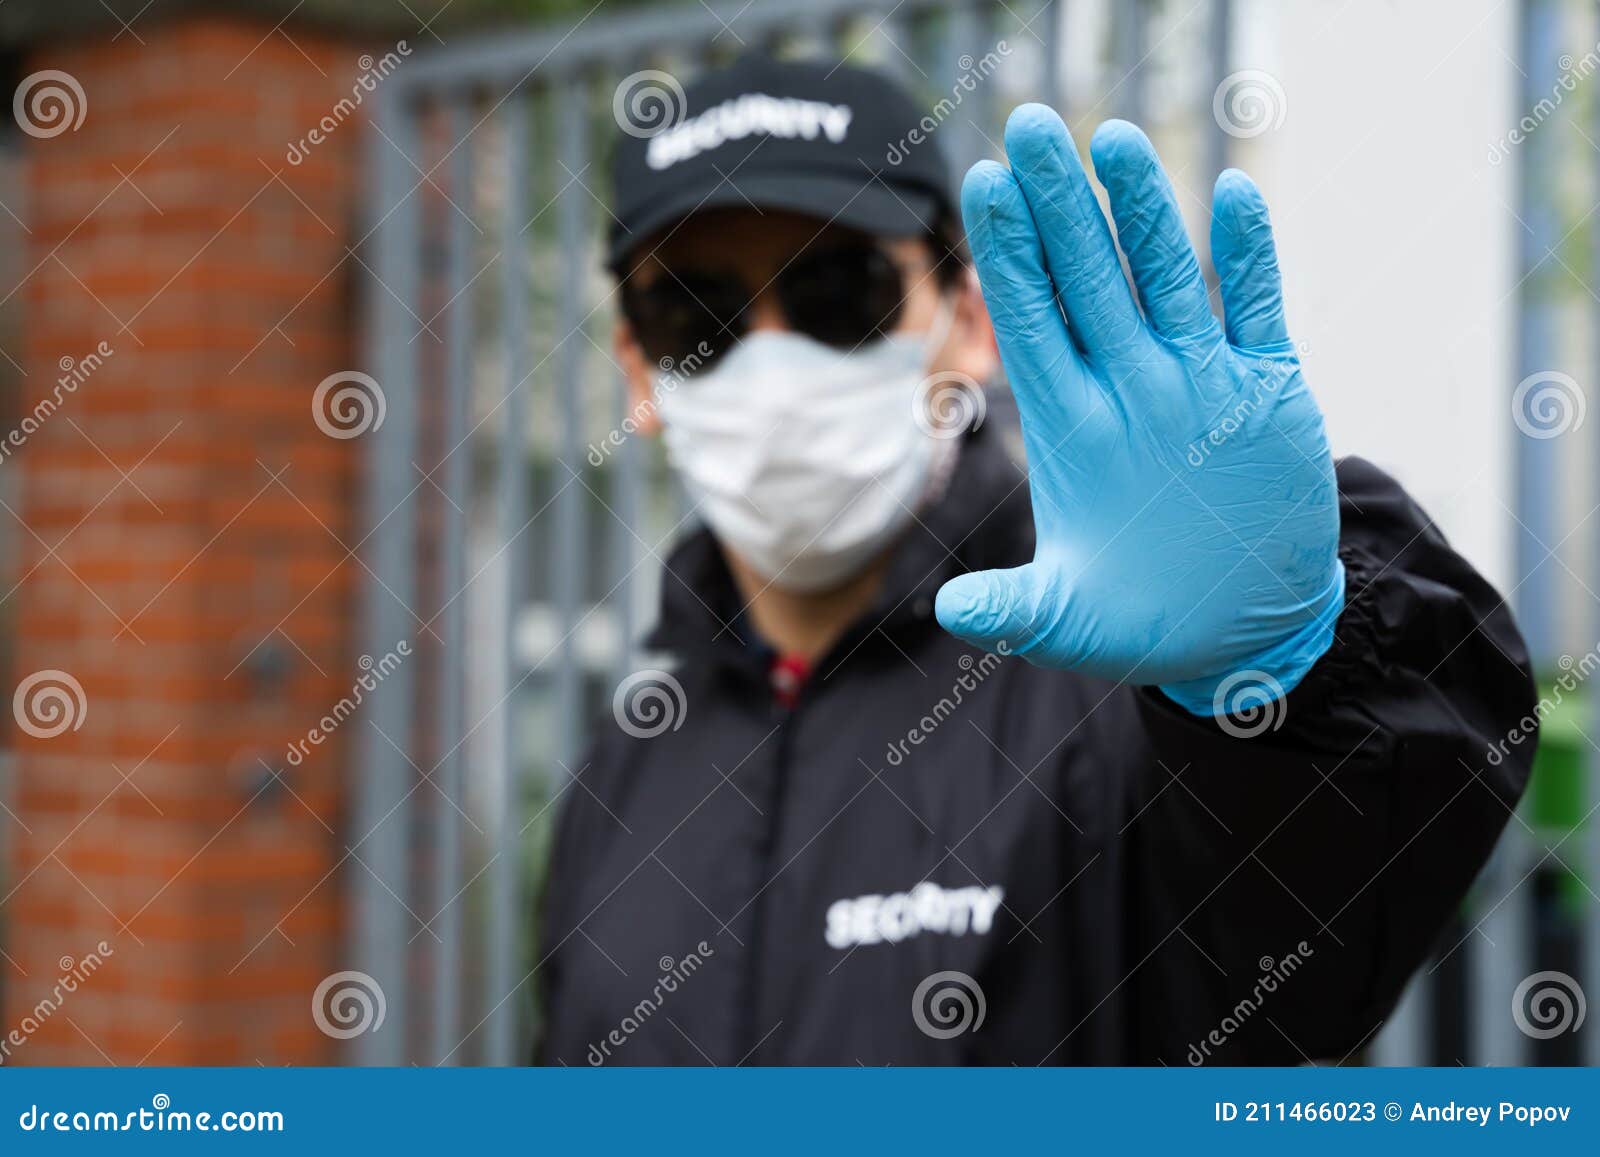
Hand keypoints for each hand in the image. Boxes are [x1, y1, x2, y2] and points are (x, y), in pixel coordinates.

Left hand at [934, 105, 1343, 715]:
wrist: (1245, 629)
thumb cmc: (1146, 621)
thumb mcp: (1071, 622)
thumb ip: (1014, 609)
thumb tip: (948, 611)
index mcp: (1076, 429)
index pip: (1031, 324)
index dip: (1009, 257)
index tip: (982, 185)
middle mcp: (1131, 390)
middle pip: (1089, 282)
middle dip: (1061, 207)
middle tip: (1032, 128)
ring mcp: (1199, 384)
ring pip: (1169, 280)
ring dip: (1146, 213)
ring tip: (1115, 140)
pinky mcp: (1268, 394)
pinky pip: (1259, 311)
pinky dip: (1252, 259)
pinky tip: (1236, 194)